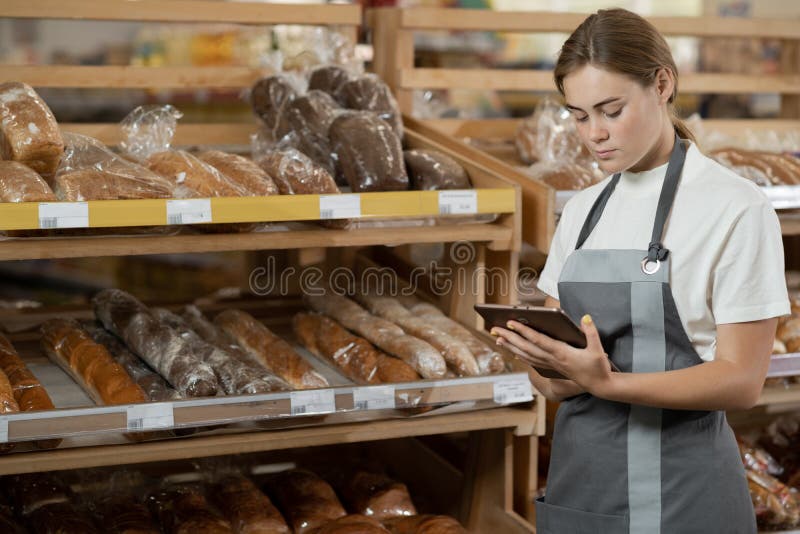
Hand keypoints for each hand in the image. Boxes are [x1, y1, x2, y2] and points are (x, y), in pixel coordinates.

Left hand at [491, 314, 613, 395]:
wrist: (600, 386)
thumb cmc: (598, 367)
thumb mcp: (597, 349)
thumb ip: (591, 332)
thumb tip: (585, 317)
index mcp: (561, 353)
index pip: (538, 340)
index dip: (524, 331)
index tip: (511, 322)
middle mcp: (552, 359)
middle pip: (526, 347)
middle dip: (510, 337)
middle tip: (495, 329)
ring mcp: (551, 365)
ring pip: (526, 355)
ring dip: (511, 346)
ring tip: (498, 338)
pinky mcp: (552, 368)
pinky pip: (532, 361)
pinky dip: (520, 355)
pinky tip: (513, 351)